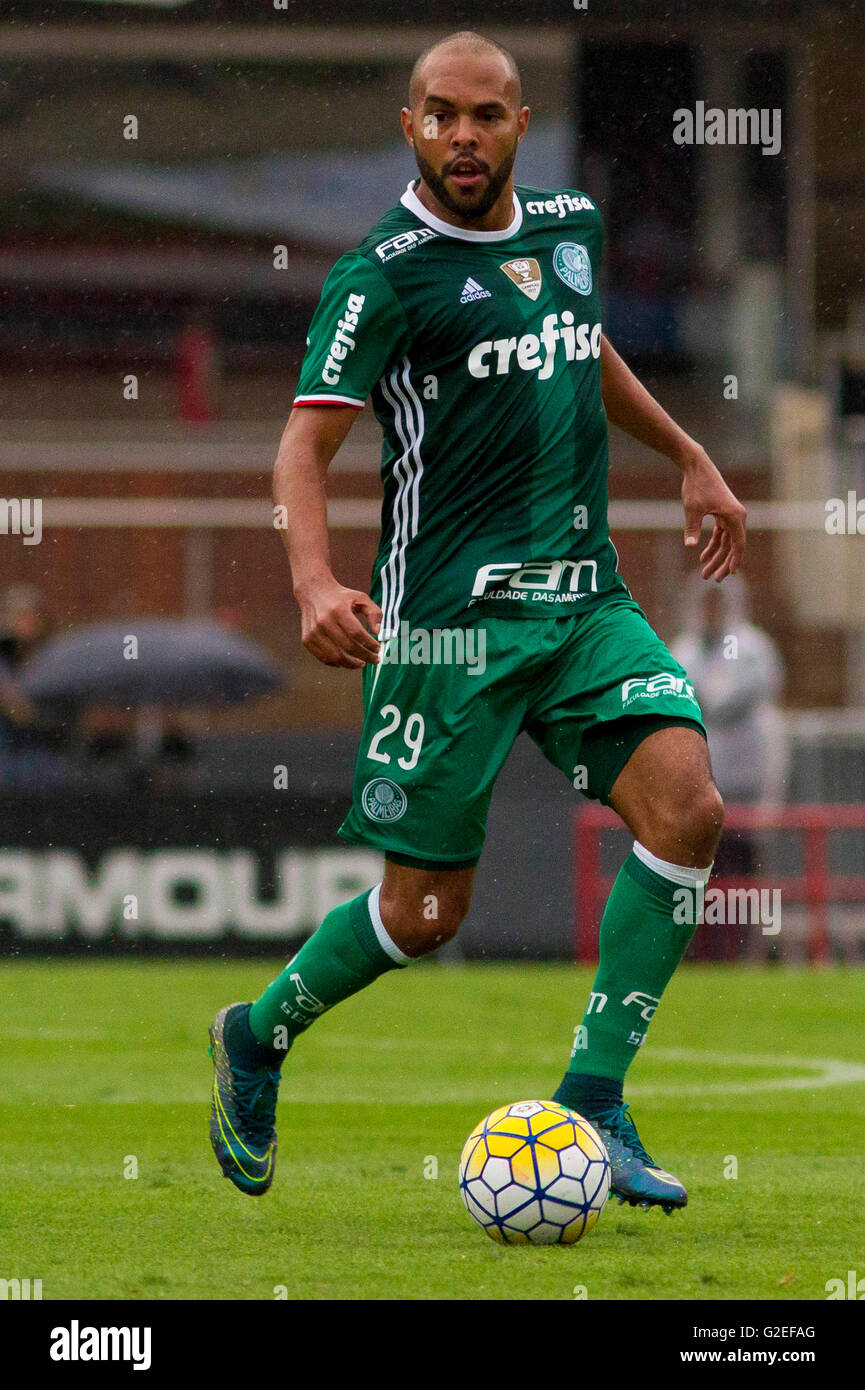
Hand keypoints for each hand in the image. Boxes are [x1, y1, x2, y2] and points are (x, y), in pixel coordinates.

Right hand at [295, 575, 381, 668]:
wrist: (313, 592)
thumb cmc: (341, 597)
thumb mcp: (361, 598)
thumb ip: (374, 613)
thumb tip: (378, 632)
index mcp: (338, 610)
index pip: (357, 634)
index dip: (370, 644)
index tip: (378, 649)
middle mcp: (324, 622)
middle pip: (348, 647)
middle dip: (365, 656)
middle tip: (374, 659)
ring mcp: (313, 632)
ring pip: (336, 656)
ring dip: (352, 664)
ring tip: (362, 663)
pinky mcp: (307, 640)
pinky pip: (324, 658)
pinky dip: (338, 663)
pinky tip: (347, 661)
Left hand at [680, 447, 746, 580]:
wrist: (697, 467)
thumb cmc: (696, 486)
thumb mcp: (692, 509)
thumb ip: (692, 528)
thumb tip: (690, 546)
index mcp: (734, 516)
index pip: (738, 544)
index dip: (735, 560)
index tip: (731, 574)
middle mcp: (736, 516)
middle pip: (732, 546)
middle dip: (722, 564)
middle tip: (713, 579)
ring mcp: (729, 515)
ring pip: (725, 542)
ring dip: (716, 557)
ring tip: (704, 573)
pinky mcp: (722, 513)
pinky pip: (720, 534)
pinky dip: (712, 546)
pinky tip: (702, 557)